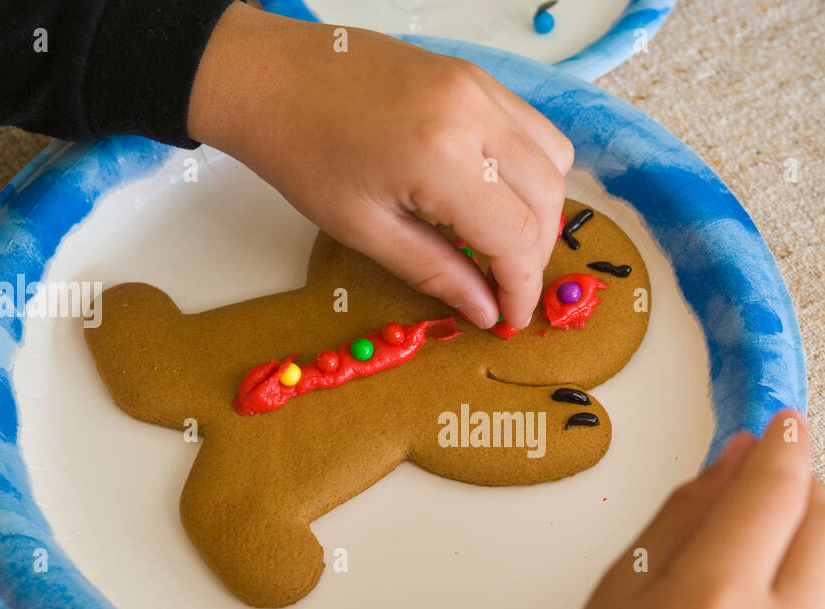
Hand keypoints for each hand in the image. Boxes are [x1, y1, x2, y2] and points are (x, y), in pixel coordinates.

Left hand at [186, 2, 572, 329]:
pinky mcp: (475, 74)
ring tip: (498, 239)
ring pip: (554, 158)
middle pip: (548, 196)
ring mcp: (480, 85)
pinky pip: (531, 126)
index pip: (518, 236)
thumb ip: (434, 272)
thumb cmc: (303, 154)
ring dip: (539, 208)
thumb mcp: (363, 229)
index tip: (511, 318)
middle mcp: (475, 113)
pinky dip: (527, 168)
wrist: (270, 77)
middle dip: (534, 253)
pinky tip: (488, 194)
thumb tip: (484, 310)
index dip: (521, 287)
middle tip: (502, 285)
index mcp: (441, 157)